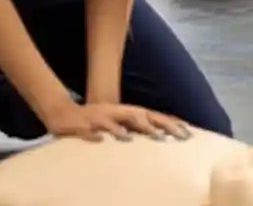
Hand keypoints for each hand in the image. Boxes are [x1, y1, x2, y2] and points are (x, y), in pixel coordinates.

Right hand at [41, 101, 190, 142]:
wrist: (64, 114)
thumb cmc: (96, 122)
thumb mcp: (119, 123)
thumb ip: (136, 128)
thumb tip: (158, 136)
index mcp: (128, 112)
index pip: (154, 116)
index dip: (171, 123)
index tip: (188, 133)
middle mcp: (118, 112)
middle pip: (144, 117)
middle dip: (160, 126)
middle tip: (175, 137)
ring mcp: (102, 117)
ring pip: (120, 120)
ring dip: (133, 128)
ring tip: (146, 137)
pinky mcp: (85, 124)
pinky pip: (93, 129)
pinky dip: (100, 133)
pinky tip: (103, 140)